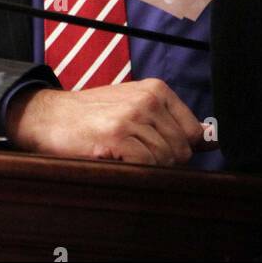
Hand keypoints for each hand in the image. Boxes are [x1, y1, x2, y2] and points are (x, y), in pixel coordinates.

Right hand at [4, 79, 203, 164]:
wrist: (50, 115)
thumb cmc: (95, 115)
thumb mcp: (135, 106)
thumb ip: (170, 122)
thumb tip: (210, 143)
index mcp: (157, 90)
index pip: (193, 132)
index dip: (181, 150)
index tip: (163, 155)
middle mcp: (148, 100)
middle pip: (181, 150)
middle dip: (164, 163)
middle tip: (136, 157)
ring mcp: (132, 117)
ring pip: (164, 160)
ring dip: (146, 169)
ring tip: (123, 157)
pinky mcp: (116, 136)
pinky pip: (145, 166)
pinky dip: (134, 172)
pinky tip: (116, 161)